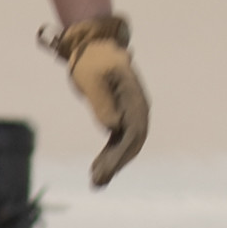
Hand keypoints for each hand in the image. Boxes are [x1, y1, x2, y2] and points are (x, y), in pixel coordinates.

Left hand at [43, 15, 148, 186]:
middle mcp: (137, 106)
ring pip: (126, 144)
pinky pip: (118, 140)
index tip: (106, 169)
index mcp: (133, 96)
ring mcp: (130, 112)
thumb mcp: (90, 78)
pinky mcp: (120, 116)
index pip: (134, 131)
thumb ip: (102, 102)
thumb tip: (113, 126)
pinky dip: (110, 155)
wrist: (90, 45)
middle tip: (97, 182)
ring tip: (95, 181)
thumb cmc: (89, 59)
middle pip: (133, 142)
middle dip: (117, 163)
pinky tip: (97, 169)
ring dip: (113, 163)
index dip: (121, 153)